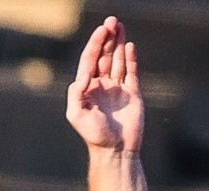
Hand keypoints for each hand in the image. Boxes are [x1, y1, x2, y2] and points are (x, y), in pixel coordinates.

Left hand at [66, 15, 143, 155]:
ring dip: (119, 43)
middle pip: (104, 56)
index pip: (90, 60)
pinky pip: (131, 72)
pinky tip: (129, 47)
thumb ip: (76, 92)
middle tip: (112, 21)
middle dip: (107, 38)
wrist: (116, 151)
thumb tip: (84, 74)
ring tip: (120, 26)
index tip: (102, 30)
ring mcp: (118, 89)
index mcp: (88, 89)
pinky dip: (131, 59)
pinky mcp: (133, 94)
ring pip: (118, 60)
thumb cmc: (93, 136)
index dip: (95, 44)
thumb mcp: (76, 115)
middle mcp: (102, 87)